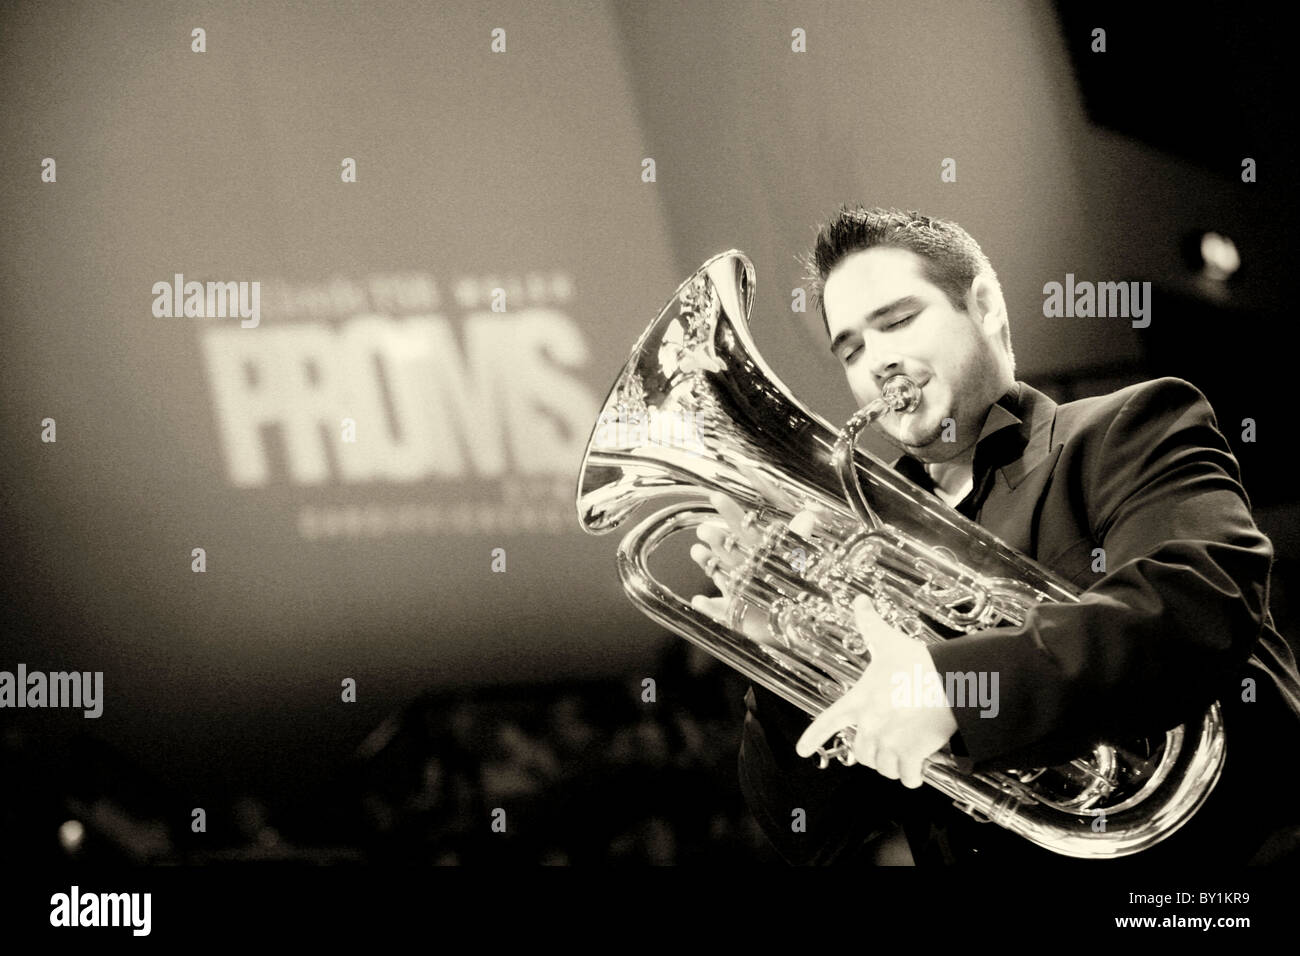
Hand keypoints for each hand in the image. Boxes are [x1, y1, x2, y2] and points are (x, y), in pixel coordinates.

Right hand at [689, 490, 818, 643]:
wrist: (793, 621)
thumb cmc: (792, 585)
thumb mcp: (799, 558)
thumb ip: (799, 537)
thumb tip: (808, 514)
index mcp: (756, 552)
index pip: (741, 527)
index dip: (730, 511)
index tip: (716, 496)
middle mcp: (741, 568)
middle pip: (725, 548)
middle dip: (714, 537)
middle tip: (704, 529)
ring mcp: (735, 590)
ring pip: (717, 573)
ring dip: (707, 562)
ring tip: (698, 552)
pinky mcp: (734, 615)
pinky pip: (717, 611)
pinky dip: (707, 607)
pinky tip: (699, 601)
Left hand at [795, 595, 957, 788]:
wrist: (949, 679)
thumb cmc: (918, 662)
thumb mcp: (887, 641)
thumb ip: (870, 623)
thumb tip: (861, 600)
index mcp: (858, 700)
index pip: (828, 721)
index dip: (814, 737)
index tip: (802, 750)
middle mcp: (868, 725)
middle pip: (860, 754)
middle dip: (873, 753)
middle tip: (888, 743)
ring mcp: (888, 742)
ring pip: (884, 768)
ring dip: (893, 765)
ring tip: (905, 753)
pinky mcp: (912, 754)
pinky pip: (908, 778)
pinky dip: (913, 777)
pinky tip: (918, 770)